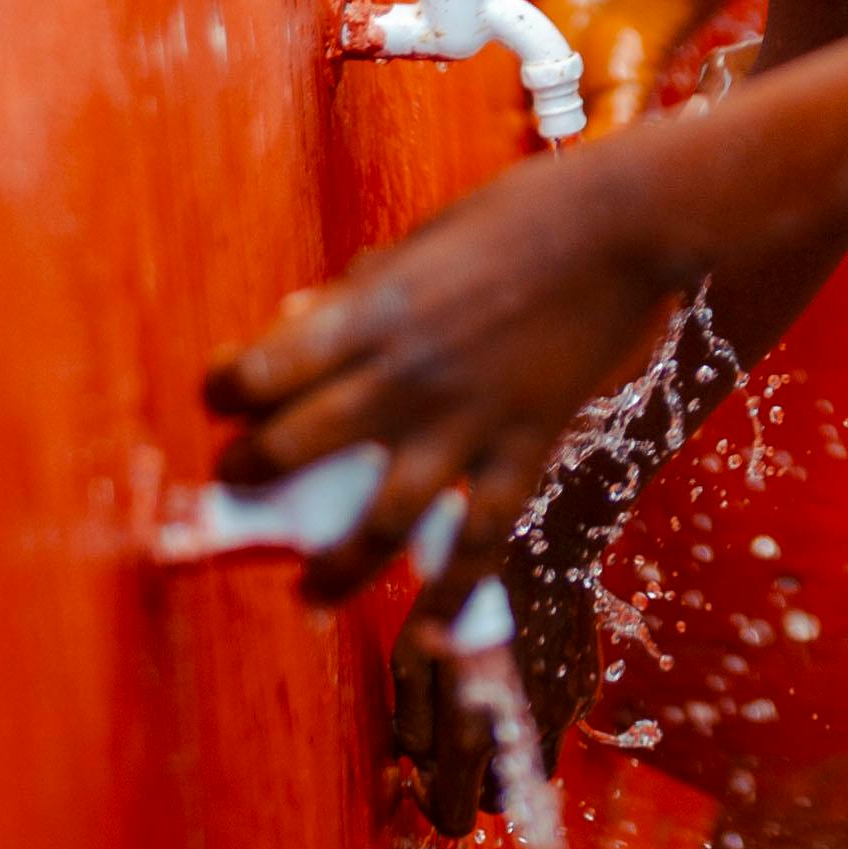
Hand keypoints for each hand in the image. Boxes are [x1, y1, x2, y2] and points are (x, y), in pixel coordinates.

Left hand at [201, 137, 706, 613]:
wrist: (626, 221)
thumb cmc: (520, 213)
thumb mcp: (422, 239)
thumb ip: (363, 293)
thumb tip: (304, 328)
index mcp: (374, 310)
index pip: (264, 369)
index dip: (225, 391)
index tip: (221, 400)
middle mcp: (407, 373)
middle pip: (297, 446)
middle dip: (252, 475)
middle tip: (240, 486)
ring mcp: (468, 419)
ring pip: (381, 518)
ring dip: (336, 566)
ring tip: (311, 591)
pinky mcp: (526, 445)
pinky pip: (481, 538)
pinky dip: (451, 593)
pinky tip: (425, 635)